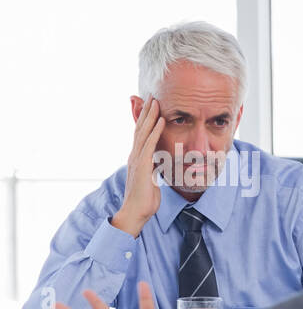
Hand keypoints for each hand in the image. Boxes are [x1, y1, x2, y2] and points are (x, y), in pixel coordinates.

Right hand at [112, 97, 165, 236]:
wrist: (136, 212)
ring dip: (150, 116)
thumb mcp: (152, 179)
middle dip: (146, 111)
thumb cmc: (145, 199)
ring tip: (155, 101)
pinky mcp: (142, 165)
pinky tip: (160, 120)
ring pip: (143, 132)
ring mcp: (137, 159)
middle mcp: (135, 155)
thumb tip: (160, 162)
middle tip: (151, 95)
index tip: (151, 106)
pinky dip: (155, 131)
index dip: (145, 119)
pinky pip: (149, 144)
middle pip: (140, 128)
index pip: (141, 134)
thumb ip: (154, 168)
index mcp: (138, 158)